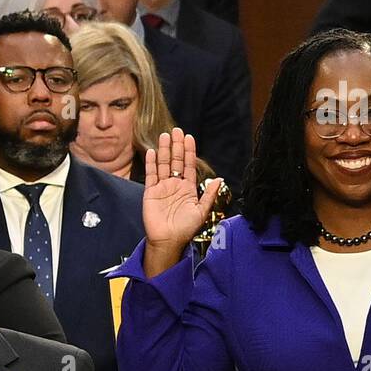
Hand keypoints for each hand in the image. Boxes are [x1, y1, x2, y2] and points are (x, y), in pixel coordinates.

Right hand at [141, 128, 222, 276]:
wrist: (168, 240)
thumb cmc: (186, 228)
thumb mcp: (201, 211)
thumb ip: (209, 195)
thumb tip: (219, 180)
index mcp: (188, 188)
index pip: (189, 165)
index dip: (189, 151)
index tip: (189, 137)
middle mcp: (175, 185)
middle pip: (176, 161)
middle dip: (177, 146)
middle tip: (177, 130)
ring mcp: (162, 187)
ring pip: (163, 164)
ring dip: (164, 150)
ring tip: (165, 135)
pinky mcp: (151, 192)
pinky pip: (151, 175)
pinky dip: (151, 163)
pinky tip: (152, 151)